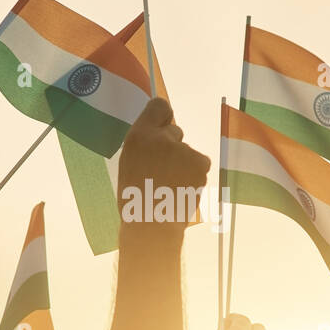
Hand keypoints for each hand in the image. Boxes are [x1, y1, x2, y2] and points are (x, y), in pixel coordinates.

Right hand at [117, 99, 210, 234]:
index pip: (159, 106)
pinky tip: (182, 188)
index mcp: (139, 135)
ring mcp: (183, 149)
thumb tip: (160, 133)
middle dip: (172, 146)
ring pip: (188, 151)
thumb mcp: (129, 162)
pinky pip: (200, 164)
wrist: (152, 224)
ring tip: (170, 185)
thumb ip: (145, 143)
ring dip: (183, 163)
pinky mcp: (200, 162)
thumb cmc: (135, 198)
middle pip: (175, 130)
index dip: (163, 116)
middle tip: (162, 169)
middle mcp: (162, 137)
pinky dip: (194, 174)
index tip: (163, 126)